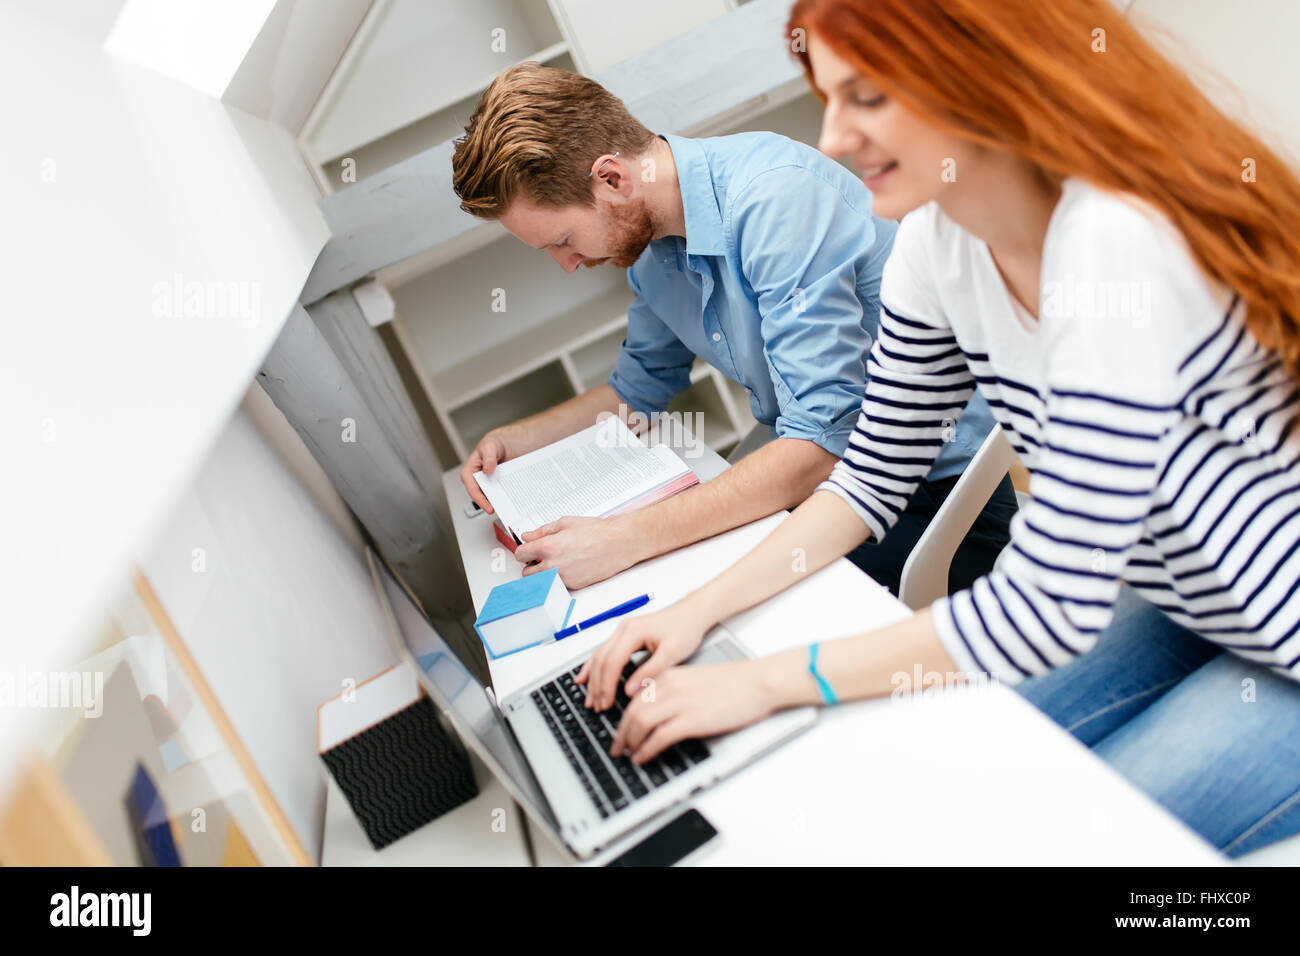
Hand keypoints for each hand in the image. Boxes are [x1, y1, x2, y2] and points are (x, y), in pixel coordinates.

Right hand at [460, 433, 508, 512]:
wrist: (504, 445)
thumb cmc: (492, 445)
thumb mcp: (490, 446)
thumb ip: (489, 457)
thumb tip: (487, 470)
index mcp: (469, 472)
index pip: (472, 489)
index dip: (480, 500)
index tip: (489, 507)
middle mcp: (476, 480)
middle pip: (481, 496)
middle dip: (490, 504)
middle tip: (500, 509)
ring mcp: (486, 484)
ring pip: (490, 497)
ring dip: (497, 501)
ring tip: (507, 506)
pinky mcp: (495, 485)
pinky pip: (498, 493)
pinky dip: (503, 496)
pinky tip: (510, 499)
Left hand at [513, 515, 644, 589]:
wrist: (618, 544)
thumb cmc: (597, 532)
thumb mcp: (566, 523)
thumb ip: (542, 531)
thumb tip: (528, 536)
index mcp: (548, 547)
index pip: (520, 555)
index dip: (523, 551)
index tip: (527, 551)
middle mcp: (553, 565)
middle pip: (526, 572)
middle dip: (532, 564)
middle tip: (542, 557)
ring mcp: (563, 577)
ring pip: (541, 581)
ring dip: (544, 573)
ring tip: (557, 562)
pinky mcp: (573, 586)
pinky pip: (557, 584)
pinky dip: (559, 578)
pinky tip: (570, 567)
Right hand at [576, 601, 711, 710]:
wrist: (692, 613)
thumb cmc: (685, 628)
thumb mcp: (672, 653)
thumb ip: (650, 671)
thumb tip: (630, 690)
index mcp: (633, 631)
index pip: (612, 662)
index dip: (607, 685)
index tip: (605, 703)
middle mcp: (623, 629)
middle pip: (601, 660)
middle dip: (597, 685)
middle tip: (596, 706)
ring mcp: (622, 631)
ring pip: (599, 656)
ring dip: (593, 679)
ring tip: (590, 699)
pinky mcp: (624, 636)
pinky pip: (603, 652)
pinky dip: (592, 666)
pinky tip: (584, 677)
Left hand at [609, 661, 775, 763]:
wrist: (758, 682)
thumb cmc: (734, 684)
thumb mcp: (695, 680)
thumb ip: (674, 692)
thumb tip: (658, 713)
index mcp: (670, 676)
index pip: (635, 698)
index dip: (623, 718)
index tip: (620, 731)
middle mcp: (670, 687)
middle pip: (632, 711)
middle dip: (621, 734)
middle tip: (617, 748)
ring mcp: (680, 703)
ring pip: (640, 723)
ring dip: (630, 742)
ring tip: (628, 755)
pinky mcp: (692, 719)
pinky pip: (659, 737)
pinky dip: (646, 749)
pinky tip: (643, 757)